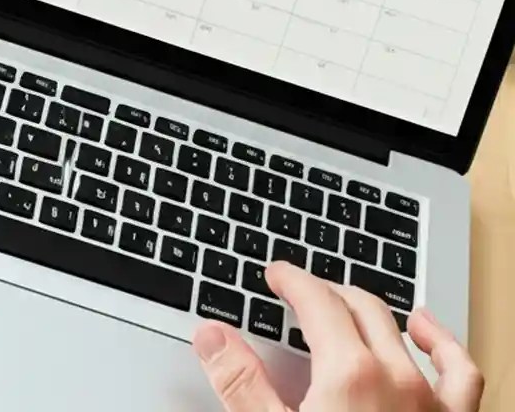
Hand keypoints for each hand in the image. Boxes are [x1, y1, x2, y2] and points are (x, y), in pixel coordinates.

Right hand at [192, 261, 483, 411]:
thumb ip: (241, 384)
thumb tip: (212, 336)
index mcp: (349, 374)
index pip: (317, 302)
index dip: (292, 281)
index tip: (277, 275)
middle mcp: (398, 378)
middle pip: (361, 308)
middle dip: (326, 291)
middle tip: (300, 289)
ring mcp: (433, 402)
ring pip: (408, 332)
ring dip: (378, 311)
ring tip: (355, 302)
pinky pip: (461, 373)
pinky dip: (444, 346)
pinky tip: (429, 335)